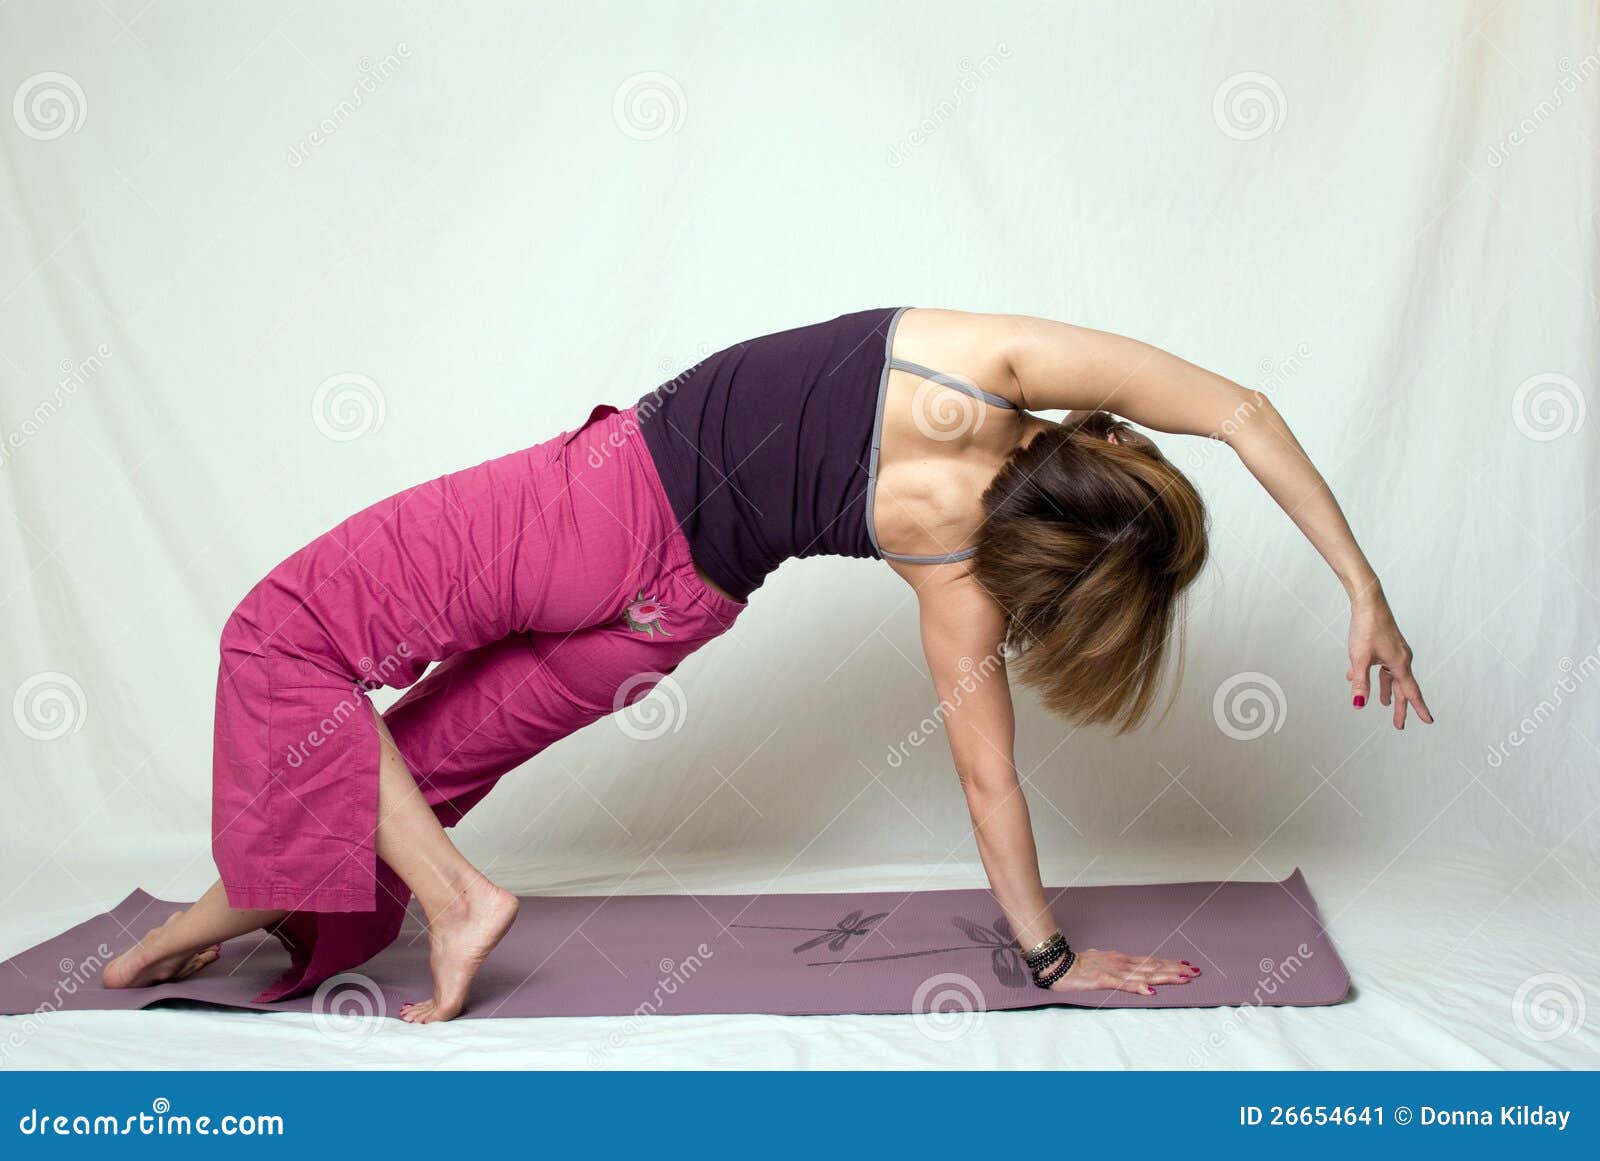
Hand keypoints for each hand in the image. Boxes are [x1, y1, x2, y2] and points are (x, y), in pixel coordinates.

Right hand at [1046, 947, 1198, 995]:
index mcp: (1122, 960)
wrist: (1058, 965)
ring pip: (1144, 973)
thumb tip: (1125, 971)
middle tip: (1196, 971)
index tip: (1187, 965)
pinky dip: (1138, 986)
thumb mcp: (1101, 964)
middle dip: (1175, 969)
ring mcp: (1114, 970)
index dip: (1170, 964)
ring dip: (1165, 976)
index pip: (1151, 962)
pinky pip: (1123, 984)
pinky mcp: (1104, 980)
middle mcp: (1122, 963)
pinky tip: (1150, 990)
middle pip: (1153, 966)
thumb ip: (1115, 968)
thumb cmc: (1078, 966)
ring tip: (1184, 978)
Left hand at [1347, 592, 1433, 728]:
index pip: (1411, 692)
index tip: (1428, 721)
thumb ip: (1360, 683)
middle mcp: (1401, 659)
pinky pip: (1381, 665)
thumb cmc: (1366, 628)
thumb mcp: (1360, 658)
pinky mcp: (1386, 645)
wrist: (1368, 602)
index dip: (1418, 709)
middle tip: (1399, 725)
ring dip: (1386, 690)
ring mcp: (1394, 652)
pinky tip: (1355, 676)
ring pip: (1390, 677)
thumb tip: (1359, 705)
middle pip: (1401, 688)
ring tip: (1383, 703)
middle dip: (1399, 707)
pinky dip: (1372, 674)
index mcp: (1399, 664)